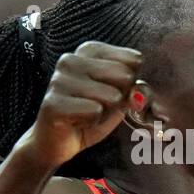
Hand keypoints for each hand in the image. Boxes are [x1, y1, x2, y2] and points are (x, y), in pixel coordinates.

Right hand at [15, 40, 140, 170]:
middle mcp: (71, 59)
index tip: (112, 91)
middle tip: (98, 106)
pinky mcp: (53, 103)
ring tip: (87, 114)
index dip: (131, 83)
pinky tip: (77, 122)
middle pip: (124, 75)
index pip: (133, 59)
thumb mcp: (119, 98)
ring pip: (111, 95)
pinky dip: (92, 122)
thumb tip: (140, 93)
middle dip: (119, 98)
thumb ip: (134, 89)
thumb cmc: (89, 115)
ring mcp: (59, 80)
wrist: (56, 142)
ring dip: (105, 112)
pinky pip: (95, 111)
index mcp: (88, 51)